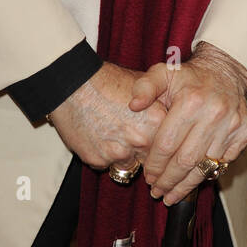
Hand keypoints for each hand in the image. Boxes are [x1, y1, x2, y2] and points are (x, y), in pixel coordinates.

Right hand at [47, 61, 166, 170]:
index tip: (161, 143)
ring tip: (114, 135)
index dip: (165, 143)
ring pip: (130, 165)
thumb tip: (173, 116)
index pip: (171, 145)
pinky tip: (99, 137)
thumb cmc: (107, 81)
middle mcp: (141, 140)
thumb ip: (160, 105)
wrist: (72, 84)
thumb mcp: (142, 85)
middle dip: (146, 153)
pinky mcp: (98, 161)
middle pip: (153, 159)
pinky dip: (105, 156)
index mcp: (156, 121)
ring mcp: (119, 153)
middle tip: (135, 140)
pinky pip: (107, 165)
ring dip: (125, 156)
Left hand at [127, 42, 246, 204]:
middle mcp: (214, 113)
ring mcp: (232, 124)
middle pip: (186, 160)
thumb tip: (133, 105)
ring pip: (205, 166)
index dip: (155, 164)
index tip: (148, 176)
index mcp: (191, 100)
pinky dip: (208, 174)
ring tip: (171, 195)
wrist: (226, 72)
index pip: (167, 143)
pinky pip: (224, 163)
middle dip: (169, 181)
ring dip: (186, 184)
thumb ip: (144, 87)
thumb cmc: (190, 77)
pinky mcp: (246, 132)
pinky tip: (194, 180)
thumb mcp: (163, 73)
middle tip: (157, 192)